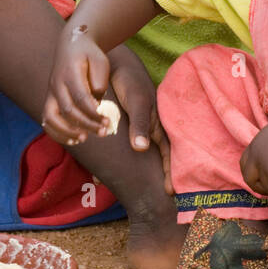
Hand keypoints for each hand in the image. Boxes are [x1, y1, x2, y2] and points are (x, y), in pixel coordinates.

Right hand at [43, 23, 111, 143]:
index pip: (80, 97)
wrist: (71, 45)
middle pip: (68, 110)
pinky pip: (47, 120)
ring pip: (51, 118)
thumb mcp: (100, 61)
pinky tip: (73, 140)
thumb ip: (100, 81)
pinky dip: (57, 133)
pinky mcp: (49, 100)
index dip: (94, 112)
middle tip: (103, 131)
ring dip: (67, 132)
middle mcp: (56, 83)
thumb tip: (97, 104)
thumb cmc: (89, 55)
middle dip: (86, 124)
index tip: (108, 121)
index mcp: (70, 72)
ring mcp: (50, 92)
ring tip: (85, 138)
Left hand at [105, 45, 172, 189]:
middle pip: (153, 161)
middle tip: (155, 201)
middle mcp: (146, 133)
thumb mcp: (138, 104)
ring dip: (129, 175)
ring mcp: (133, 133)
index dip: (169, 172)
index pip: (167, 154)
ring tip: (123, 194)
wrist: (112, 67)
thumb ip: (140, 125)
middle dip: (153, 179)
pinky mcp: (119, 131)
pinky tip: (97, 176)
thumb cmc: (130, 84)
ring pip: (134, 159)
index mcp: (156, 127)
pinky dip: (109, 164)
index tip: (169, 191)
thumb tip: (141, 148)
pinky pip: (116, 152)